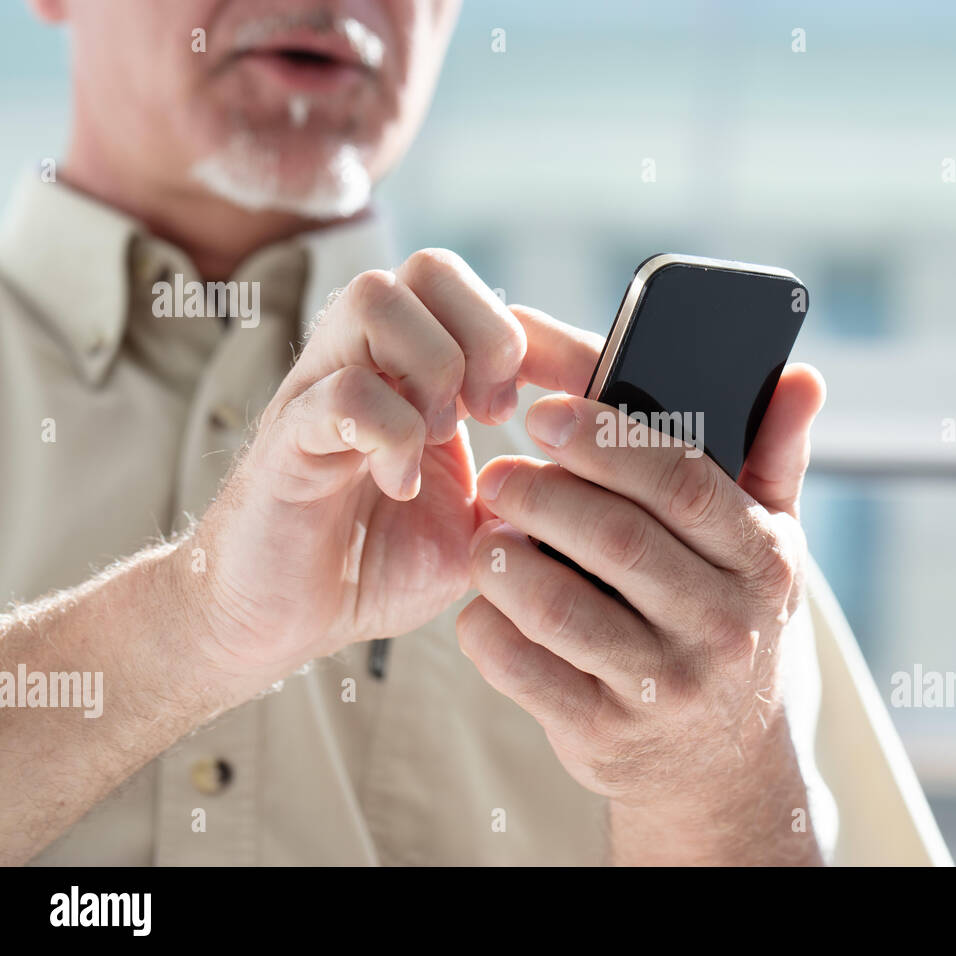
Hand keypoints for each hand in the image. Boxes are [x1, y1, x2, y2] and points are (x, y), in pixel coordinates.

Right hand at [188, 249, 533, 694]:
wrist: (281, 620)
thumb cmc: (376, 563)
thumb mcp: (477, 520)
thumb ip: (528, 484)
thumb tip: (596, 461)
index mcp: (412, 369)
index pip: (471, 288)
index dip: (527, 333)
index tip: (547, 407)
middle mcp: (364, 360)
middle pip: (429, 267)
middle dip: (483, 336)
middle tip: (490, 415)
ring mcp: (320, 390)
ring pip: (376, 299)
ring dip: (431, 369)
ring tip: (438, 438)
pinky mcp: (286, 439)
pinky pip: (339, 390)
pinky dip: (388, 435)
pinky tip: (399, 484)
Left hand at [457, 328, 827, 864]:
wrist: (725, 769)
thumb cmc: (736, 624)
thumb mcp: (772, 546)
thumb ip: (776, 457)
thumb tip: (803, 376)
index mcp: (763, 564)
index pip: (685, 484)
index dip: (607, 442)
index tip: (545, 412)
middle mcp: (723, 629)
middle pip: (615, 540)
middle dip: (540, 494)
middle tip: (499, 474)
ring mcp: (663, 690)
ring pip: (557, 608)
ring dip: (502, 560)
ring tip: (485, 535)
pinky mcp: (603, 735)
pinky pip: (521, 669)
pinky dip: (485, 626)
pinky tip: (485, 600)